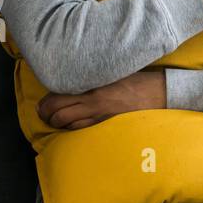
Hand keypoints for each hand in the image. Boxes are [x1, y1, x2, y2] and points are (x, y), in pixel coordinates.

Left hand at [38, 71, 166, 129]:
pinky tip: (72, 126)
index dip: (46, 102)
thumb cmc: (138, 79)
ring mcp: (100, 115)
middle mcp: (94, 101)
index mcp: (93, 84)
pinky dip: (72, 129)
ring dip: (57, 124)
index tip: (42, 104)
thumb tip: (73, 78)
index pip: (59, 95)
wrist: (160, 92)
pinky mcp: (108, 125)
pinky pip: (82, 130)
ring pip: (68, 124)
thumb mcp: (112, 71)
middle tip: (44, 114)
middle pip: (58, 112)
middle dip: (46, 115)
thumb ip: (92, 75)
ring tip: (55, 121)